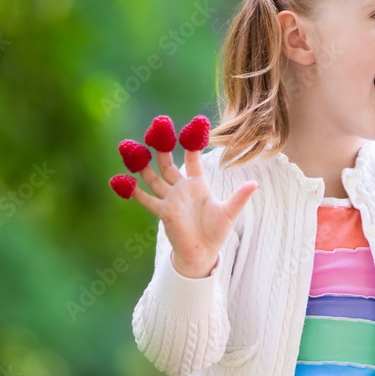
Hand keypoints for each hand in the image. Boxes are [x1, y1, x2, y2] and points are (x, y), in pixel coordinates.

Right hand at [123, 125, 257, 277]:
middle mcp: (181, 188)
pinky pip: (144, 199)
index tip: (193, 122)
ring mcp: (170, 199)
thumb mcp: (229, 212)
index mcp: (198, 184)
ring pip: (153, 176)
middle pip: (168, 162)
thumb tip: (255, 184)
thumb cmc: (216, 232)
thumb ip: (239, 197)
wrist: (203, 253)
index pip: (193, 156)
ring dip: (142, 163)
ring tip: (130, 146)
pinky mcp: (162, 212)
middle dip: (162, 144)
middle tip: (156, 125)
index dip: (192, 140)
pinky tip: (119, 179)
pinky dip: (132, 190)